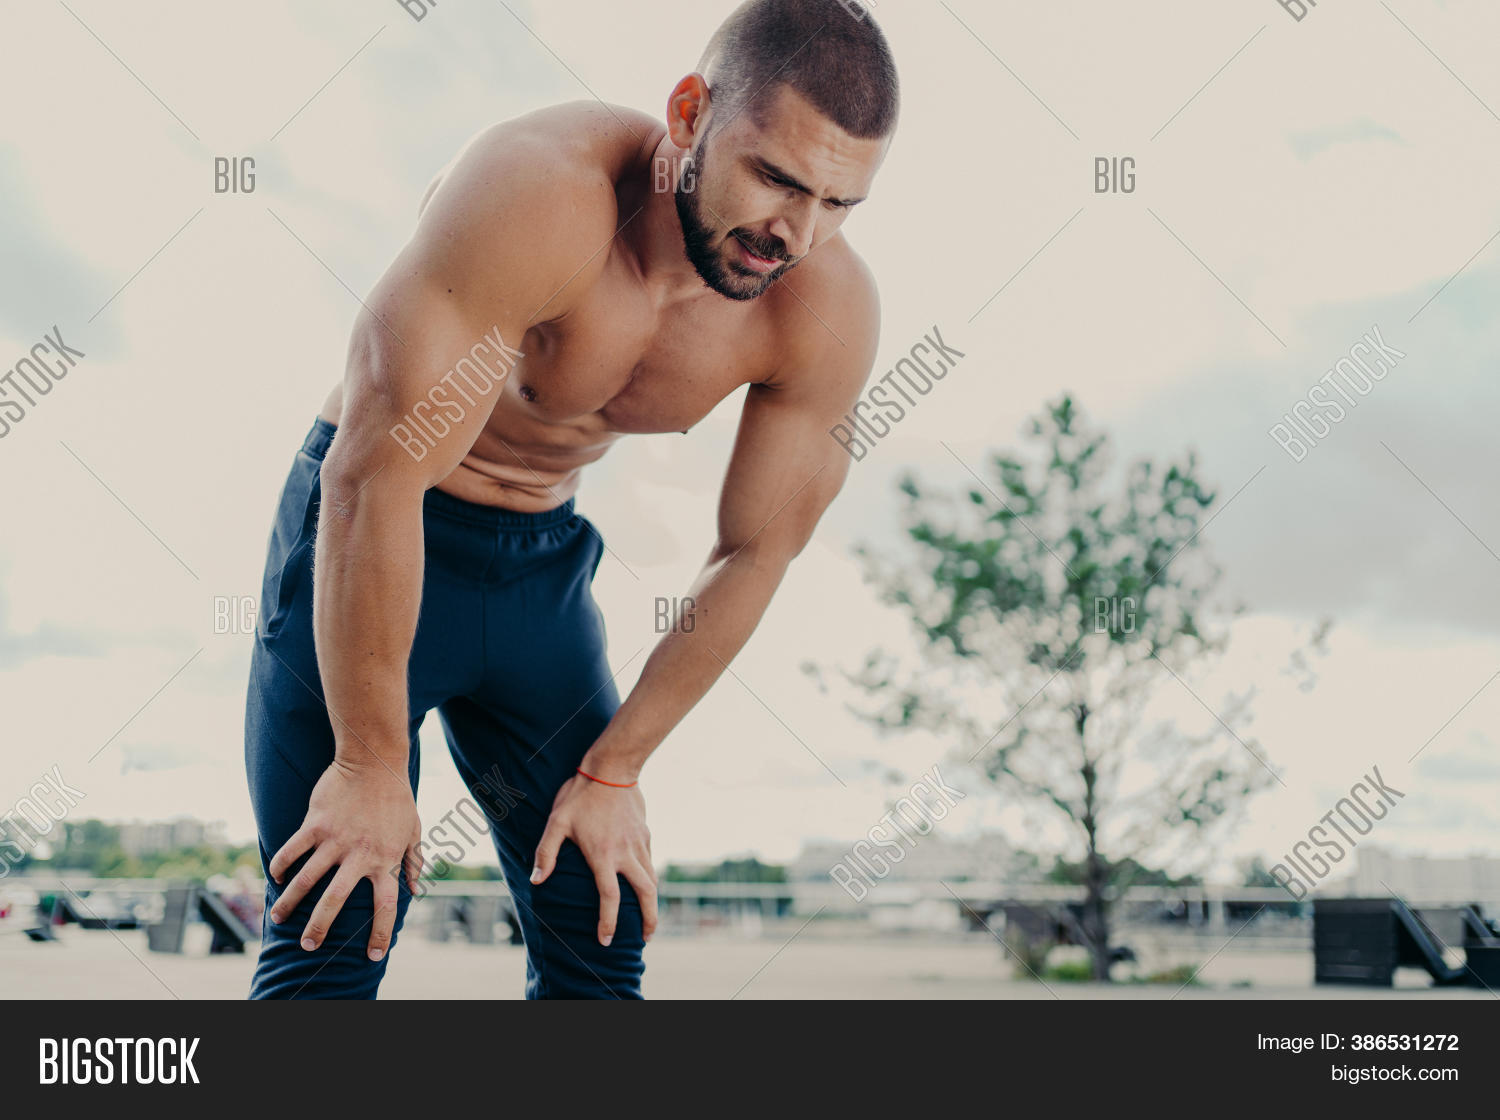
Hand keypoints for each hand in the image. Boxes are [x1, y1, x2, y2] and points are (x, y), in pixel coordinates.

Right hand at [268, 759, 421, 961]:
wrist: (374, 762)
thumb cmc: (397, 797)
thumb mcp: (414, 830)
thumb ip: (414, 861)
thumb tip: (415, 888)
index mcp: (385, 860)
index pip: (385, 906)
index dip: (379, 933)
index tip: (373, 955)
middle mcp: (358, 855)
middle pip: (335, 901)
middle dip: (319, 927)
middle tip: (308, 945)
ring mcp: (334, 840)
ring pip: (306, 880)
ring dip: (290, 902)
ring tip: (277, 918)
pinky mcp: (315, 824)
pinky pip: (292, 851)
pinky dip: (281, 866)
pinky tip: (276, 878)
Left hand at [530, 773, 657, 945]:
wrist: (611, 768)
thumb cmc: (579, 796)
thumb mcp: (556, 822)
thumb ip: (546, 853)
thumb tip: (537, 881)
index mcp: (603, 855)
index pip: (610, 898)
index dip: (609, 922)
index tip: (606, 940)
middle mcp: (625, 853)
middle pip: (645, 893)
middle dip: (649, 919)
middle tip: (646, 938)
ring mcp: (639, 843)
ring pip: (652, 878)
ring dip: (653, 901)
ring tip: (649, 916)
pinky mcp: (645, 833)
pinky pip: (650, 861)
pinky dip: (649, 877)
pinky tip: (643, 881)